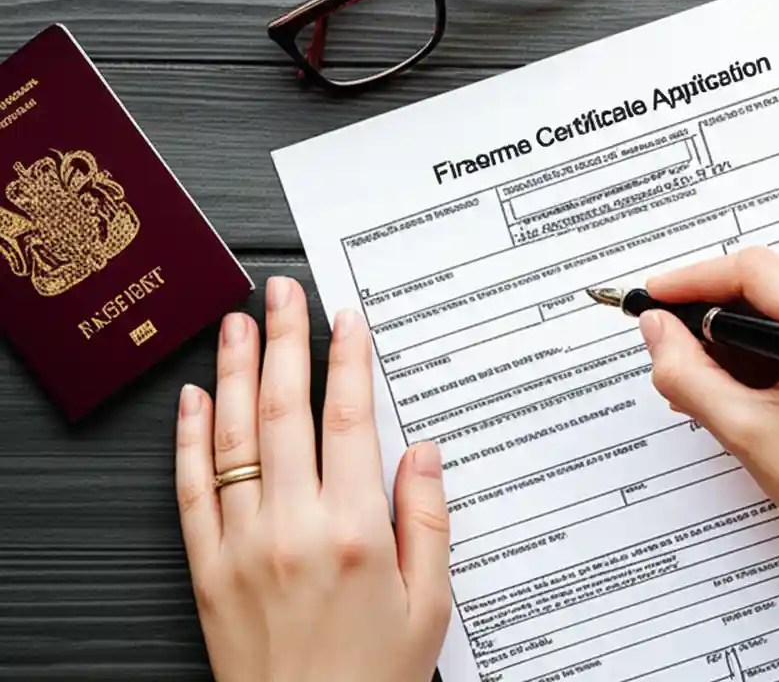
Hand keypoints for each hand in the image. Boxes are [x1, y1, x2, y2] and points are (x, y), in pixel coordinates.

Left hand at [173, 277, 450, 681]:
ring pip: (235, 437)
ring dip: (236, 370)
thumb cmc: (372, 677)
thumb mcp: (430, 603)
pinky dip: (191, 438)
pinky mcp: (208, 569)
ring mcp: (243, 545)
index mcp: (357, 532)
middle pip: (287, 411)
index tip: (347, 319)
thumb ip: (427, 520)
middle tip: (282, 293)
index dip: (348, 359)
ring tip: (237, 323)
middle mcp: (294, 528)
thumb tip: (422, 453)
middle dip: (286, 340)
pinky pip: (192, 490)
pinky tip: (196, 399)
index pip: (349, 420)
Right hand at [640, 248, 778, 679]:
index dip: (694, 280)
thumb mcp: (749, 432)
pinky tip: (746, 384)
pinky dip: (770, 342)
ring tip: (706, 382)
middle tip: (671, 348)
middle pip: (771, 278)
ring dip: (740, 330)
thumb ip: (689, 374)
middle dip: (714, 311)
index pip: (755, 271)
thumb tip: (655, 327)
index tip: (652, 299)